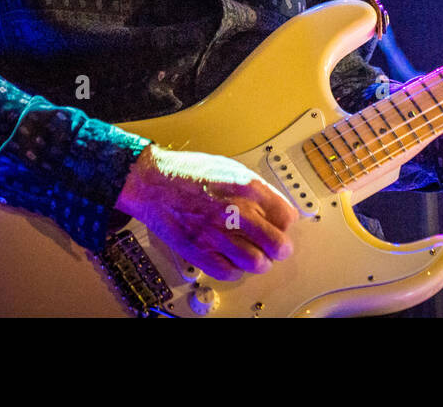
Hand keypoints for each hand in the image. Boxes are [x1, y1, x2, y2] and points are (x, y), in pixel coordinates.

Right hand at [115, 146, 297, 280]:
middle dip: (280, 248)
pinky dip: (235, 270)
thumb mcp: (232, 169)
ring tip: (254, 256)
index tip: (281, 226)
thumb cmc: (189, 172)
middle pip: (278, 245)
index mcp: (249, 189)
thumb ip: (257, 189)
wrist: (154, 181)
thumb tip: (275, 206)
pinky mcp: (199, 251)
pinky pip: (229, 273)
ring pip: (257, 264)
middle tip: (276, 248)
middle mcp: (238, 212)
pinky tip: (232, 259)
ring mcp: (219, 234)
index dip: (286, 224)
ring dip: (259, 262)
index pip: (288, 218)